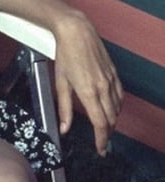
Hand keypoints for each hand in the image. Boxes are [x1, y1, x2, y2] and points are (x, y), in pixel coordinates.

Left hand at [53, 11, 123, 154]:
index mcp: (88, 92)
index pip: (100, 123)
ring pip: (116, 108)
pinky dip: (117, 106)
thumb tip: (64, 128)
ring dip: (112, 121)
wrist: (77, 32)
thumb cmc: (65, 55)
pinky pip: (120, 95)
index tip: (101, 150)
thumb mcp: (61, 83)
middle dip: (107, 133)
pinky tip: (111, 109)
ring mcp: (110, 80)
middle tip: (101, 142)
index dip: (101, 140)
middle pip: (110, 119)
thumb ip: (63, 108)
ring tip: (104, 129)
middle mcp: (103, 88)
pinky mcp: (113, 73)